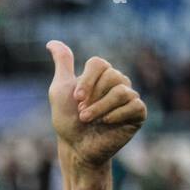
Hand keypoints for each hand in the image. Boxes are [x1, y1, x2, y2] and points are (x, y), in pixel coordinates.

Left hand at [46, 40, 146, 170]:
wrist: (77, 148)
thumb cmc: (68, 120)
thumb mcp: (60, 90)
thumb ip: (62, 65)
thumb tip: (51, 42)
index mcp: (101, 75)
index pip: (99, 64)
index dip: (87, 81)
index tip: (76, 99)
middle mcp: (118, 82)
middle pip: (112, 76)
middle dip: (92, 97)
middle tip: (82, 114)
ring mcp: (130, 97)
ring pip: (122, 92)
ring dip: (100, 108)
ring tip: (88, 120)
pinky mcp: (138, 113)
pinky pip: (134, 105)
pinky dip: (117, 115)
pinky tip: (107, 123)